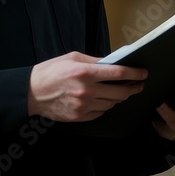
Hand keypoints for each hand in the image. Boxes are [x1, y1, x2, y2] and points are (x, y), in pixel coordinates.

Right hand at [27, 51, 146, 121]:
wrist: (30, 93)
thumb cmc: (51, 72)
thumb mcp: (73, 58)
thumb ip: (95, 61)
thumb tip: (114, 63)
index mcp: (85, 73)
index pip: (118, 73)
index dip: (135, 73)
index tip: (143, 73)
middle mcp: (86, 91)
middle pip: (120, 92)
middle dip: (133, 87)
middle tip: (139, 84)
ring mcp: (83, 106)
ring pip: (112, 103)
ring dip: (120, 97)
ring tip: (121, 89)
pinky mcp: (80, 117)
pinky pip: (101, 112)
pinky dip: (106, 105)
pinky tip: (104, 98)